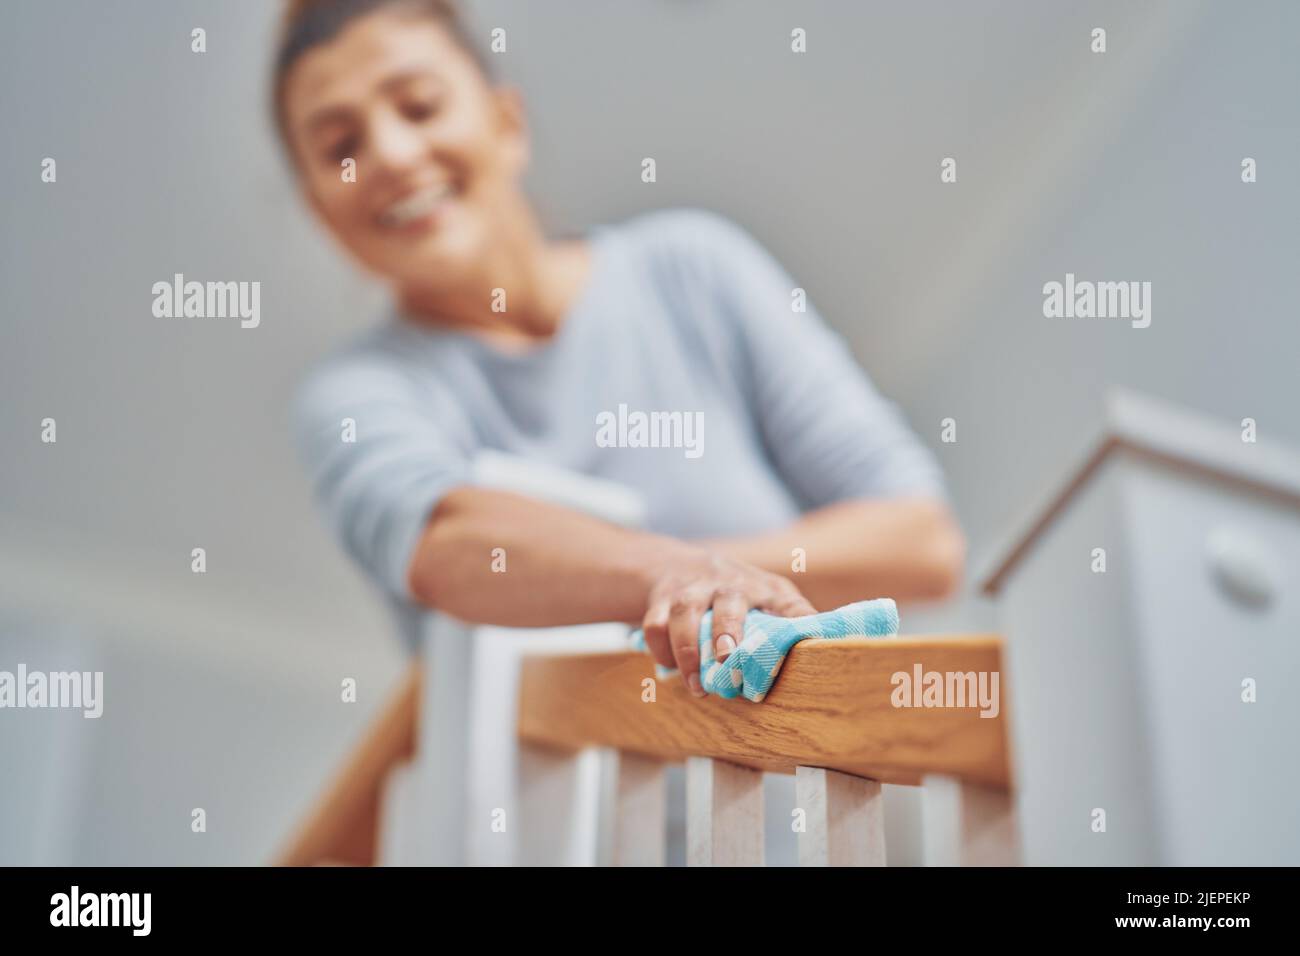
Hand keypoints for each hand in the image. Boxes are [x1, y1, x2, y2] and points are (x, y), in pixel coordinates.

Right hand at [640, 552, 815, 696]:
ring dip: (687, 651)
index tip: (805, 648)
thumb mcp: (767, 598)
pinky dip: (660, 650)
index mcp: (765, 588)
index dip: (798, 622)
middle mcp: (729, 582)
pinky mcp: (661, 598)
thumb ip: (791, 619)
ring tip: (697, 687)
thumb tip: (827, 648)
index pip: (789, 603)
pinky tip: (670, 669)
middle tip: (727, 662)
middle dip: (727, 632)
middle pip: (729, 602)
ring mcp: (692, 588)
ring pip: (684, 612)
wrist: (676, 564)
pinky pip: (655, 624)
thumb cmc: (735, 594)